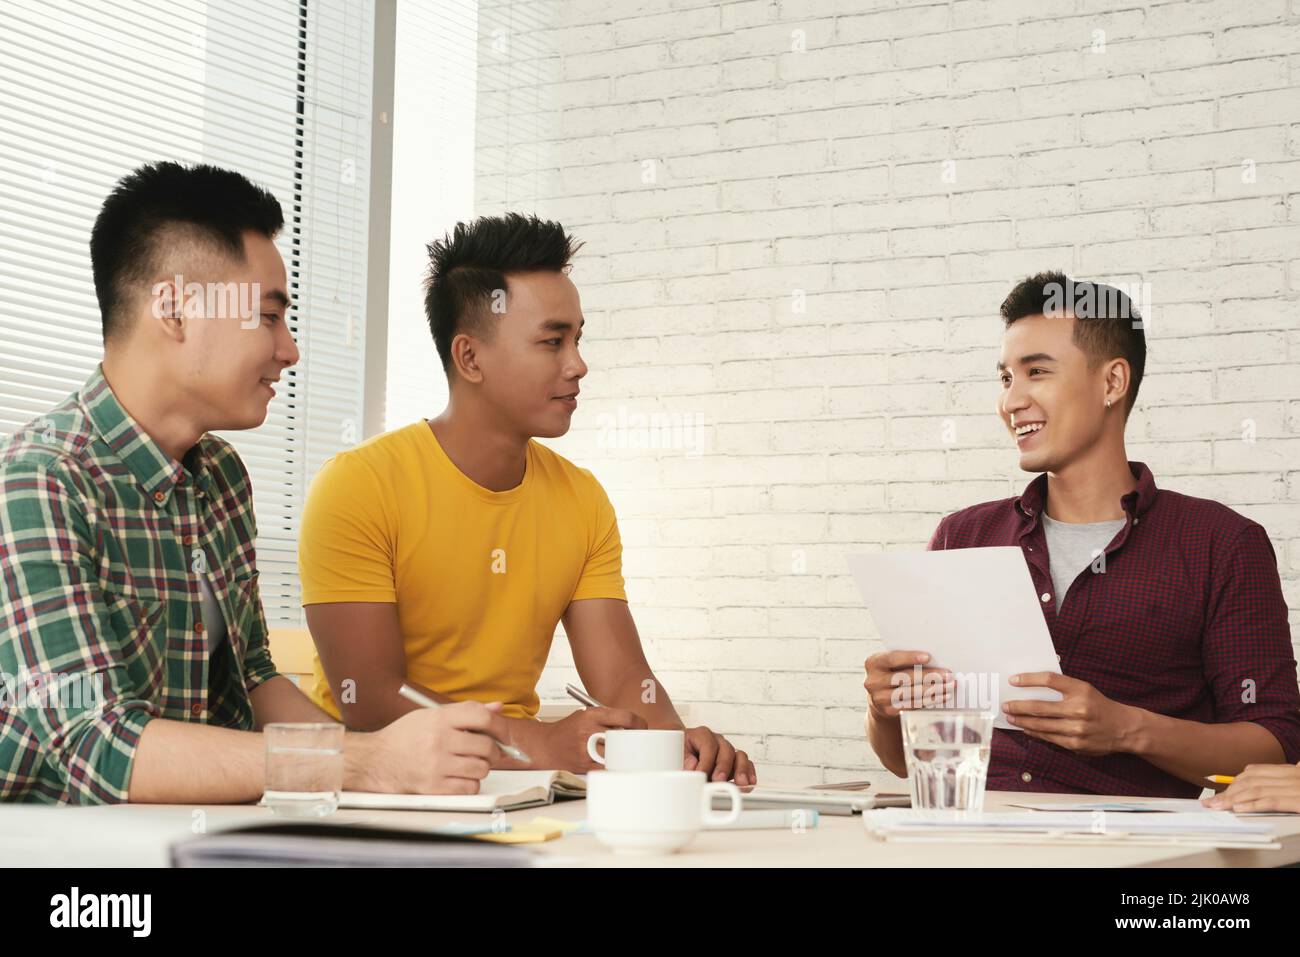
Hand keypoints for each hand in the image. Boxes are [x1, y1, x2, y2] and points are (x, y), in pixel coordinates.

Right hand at [364, 701, 511, 794]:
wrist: (375, 760)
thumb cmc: (405, 736)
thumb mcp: (431, 715)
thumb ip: (465, 711)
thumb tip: (497, 707)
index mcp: (439, 718)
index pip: (481, 716)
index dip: (499, 725)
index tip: (504, 734)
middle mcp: (438, 740)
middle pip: (486, 745)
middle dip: (493, 750)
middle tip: (488, 752)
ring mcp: (436, 765)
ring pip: (481, 768)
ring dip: (481, 767)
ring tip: (469, 764)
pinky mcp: (434, 787)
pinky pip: (469, 788)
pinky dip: (470, 784)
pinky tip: (460, 777)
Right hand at [536, 707, 647, 771]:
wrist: (546, 746)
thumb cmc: (569, 730)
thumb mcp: (585, 715)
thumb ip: (608, 718)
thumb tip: (635, 726)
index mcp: (590, 715)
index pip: (625, 717)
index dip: (639, 723)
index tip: (642, 727)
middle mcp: (588, 731)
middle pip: (623, 736)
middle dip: (633, 739)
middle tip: (638, 741)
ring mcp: (586, 749)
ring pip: (616, 753)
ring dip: (624, 753)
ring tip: (625, 752)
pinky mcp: (585, 765)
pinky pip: (607, 767)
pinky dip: (614, 764)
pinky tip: (616, 762)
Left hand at [683, 726, 755, 785]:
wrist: (681, 748)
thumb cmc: (680, 750)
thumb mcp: (677, 751)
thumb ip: (683, 758)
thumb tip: (693, 765)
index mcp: (702, 734)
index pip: (708, 746)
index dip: (706, 762)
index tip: (701, 775)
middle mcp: (717, 740)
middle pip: (726, 750)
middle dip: (723, 767)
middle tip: (719, 780)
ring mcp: (727, 750)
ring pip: (739, 755)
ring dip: (741, 770)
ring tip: (741, 783)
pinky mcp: (734, 761)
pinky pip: (746, 763)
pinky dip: (749, 772)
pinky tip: (750, 782)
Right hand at [863, 650, 953, 719]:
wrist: (879, 698)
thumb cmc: (891, 674)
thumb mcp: (892, 665)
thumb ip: (906, 661)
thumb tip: (936, 661)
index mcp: (873, 663)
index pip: (892, 658)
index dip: (910, 657)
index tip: (928, 657)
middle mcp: (873, 681)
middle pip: (904, 677)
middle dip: (929, 676)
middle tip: (947, 675)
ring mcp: (879, 698)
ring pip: (911, 692)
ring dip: (933, 689)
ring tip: (949, 686)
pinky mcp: (888, 711)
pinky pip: (912, 704)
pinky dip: (929, 700)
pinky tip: (941, 696)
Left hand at [1002, 672, 1140, 755]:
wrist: (1124, 728)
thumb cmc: (1099, 705)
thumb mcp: (1085, 689)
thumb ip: (1062, 687)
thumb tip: (1032, 687)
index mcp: (1081, 690)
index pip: (1049, 680)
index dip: (1029, 679)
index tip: (1013, 680)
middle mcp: (1078, 709)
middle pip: (1039, 707)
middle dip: (1018, 706)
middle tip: (1006, 705)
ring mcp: (1076, 728)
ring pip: (1041, 725)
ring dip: (1022, 721)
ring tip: (1011, 717)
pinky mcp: (1075, 744)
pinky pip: (1049, 737)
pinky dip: (1035, 733)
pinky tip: (1026, 729)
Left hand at [1203, 763, 1299, 812]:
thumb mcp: (1299, 783)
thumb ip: (1284, 781)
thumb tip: (1256, 782)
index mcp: (1291, 770)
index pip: (1254, 772)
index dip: (1234, 782)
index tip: (1220, 792)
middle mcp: (1292, 776)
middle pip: (1251, 781)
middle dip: (1228, 791)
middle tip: (1211, 802)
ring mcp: (1296, 788)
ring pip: (1256, 790)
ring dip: (1233, 799)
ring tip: (1217, 806)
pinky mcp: (1299, 802)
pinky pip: (1271, 802)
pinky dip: (1252, 805)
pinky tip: (1238, 809)